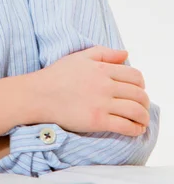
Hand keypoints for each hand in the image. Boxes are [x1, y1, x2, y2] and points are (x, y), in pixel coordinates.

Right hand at [25, 45, 149, 136]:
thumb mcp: (79, 57)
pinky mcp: (97, 121)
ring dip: (144, 117)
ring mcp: (101, 104)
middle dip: (145, 102)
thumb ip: (104, 53)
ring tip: (142, 121)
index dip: (141, 84)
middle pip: (138, 94)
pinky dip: (136, 130)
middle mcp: (104, 85)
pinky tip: (135, 130)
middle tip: (142, 107)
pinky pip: (125, 126)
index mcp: (101, 68)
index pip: (135, 76)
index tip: (138, 91)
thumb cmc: (57, 75)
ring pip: (136, 111)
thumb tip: (126, 54)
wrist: (39, 95)